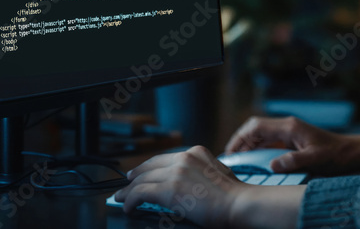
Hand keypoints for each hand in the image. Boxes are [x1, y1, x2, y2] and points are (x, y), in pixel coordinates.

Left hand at [115, 145, 249, 227]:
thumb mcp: (218, 173)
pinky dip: (130, 200)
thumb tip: (189, 184)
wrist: (238, 203)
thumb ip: (201, 172)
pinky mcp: (168, 189)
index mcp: (197, 152)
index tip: (141, 173)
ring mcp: (175, 172)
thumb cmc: (234, 195)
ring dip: (129, 190)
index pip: (165, 158)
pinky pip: (140, 193)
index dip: (149, 166)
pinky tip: (128, 207)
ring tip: (121, 198)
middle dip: (136, 176)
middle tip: (127, 184)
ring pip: (142, 179)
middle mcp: (184, 158)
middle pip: (150, 166)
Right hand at [224, 116, 359, 174]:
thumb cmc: (335, 155)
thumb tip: (273, 165)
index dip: (240, 137)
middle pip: (255, 128)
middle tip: (230, 158)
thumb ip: (294, 160)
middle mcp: (287, 126)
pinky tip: (255, 161)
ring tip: (238, 161)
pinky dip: (258, 148)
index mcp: (290, 127)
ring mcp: (290, 133)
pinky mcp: (293, 140)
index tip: (230, 152)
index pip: (256, 126)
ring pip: (261, 134)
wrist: (351, 153)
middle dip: (240, 140)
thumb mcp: (316, 158)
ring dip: (248, 144)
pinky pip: (269, 141)